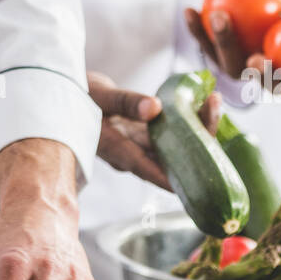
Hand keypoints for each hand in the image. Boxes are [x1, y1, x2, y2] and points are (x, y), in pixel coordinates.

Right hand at [88, 70, 219, 188]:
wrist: (68, 96)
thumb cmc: (78, 96)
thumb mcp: (98, 96)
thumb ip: (125, 102)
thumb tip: (155, 108)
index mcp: (114, 149)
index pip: (146, 168)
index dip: (172, 177)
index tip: (197, 183)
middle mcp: (130, 153)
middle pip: (167, 156)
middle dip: (196, 139)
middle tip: (212, 110)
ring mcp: (138, 145)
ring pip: (173, 145)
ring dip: (195, 126)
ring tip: (212, 100)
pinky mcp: (144, 135)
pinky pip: (170, 133)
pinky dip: (186, 119)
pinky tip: (201, 101)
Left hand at [185, 0, 280, 94]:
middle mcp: (268, 71)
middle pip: (270, 83)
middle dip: (263, 76)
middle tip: (258, 59)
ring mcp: (239, 66)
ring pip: (231, 65)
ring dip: (224, 42)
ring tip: (219, 16)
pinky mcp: (213, 54)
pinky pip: (203, 43)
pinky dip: (196, 27)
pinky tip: (189, 10)